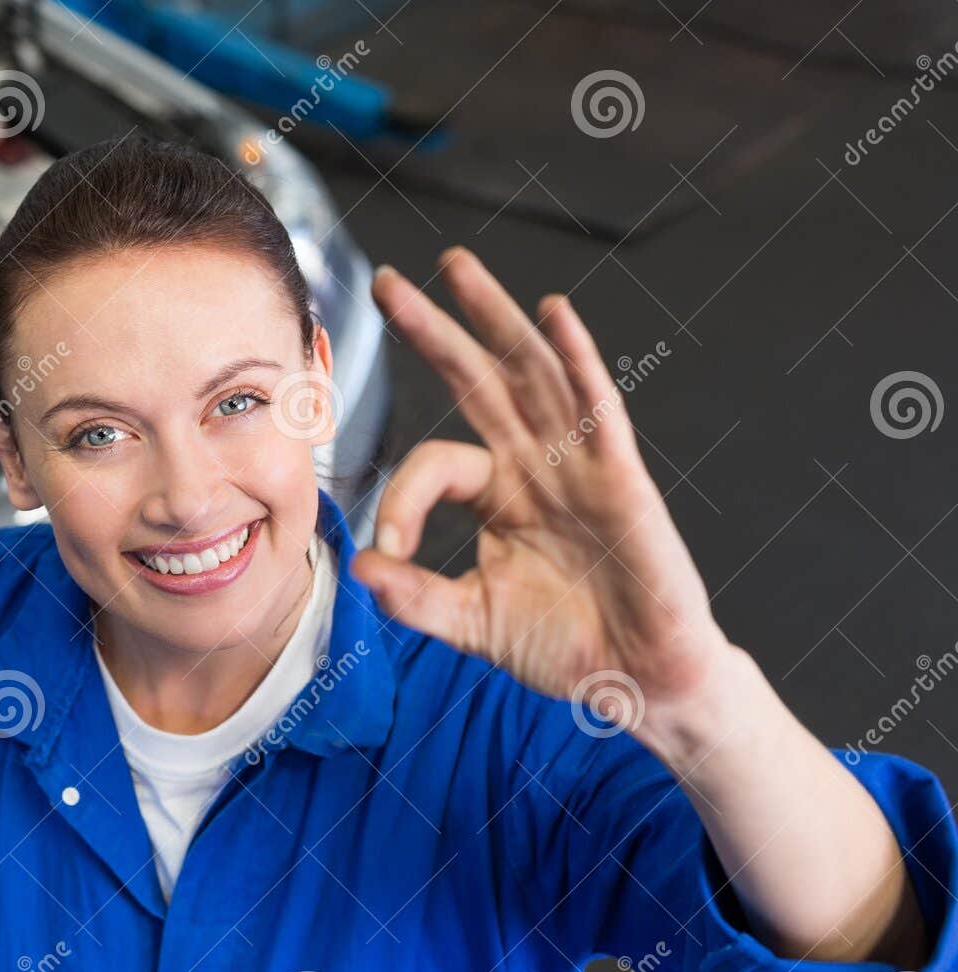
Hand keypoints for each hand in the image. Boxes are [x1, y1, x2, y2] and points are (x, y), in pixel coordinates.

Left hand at [351, 247, 736, 755]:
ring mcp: (579, 464)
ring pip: (532, 373)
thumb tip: (359, 567)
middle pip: (478, 381)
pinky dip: (578, 358)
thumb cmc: (563, 646)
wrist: (635, 681)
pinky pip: (597, 408)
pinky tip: (554, 313)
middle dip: (432, 330)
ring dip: (495, 317)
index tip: (390, 549)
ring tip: (455, 266)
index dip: (403, 498)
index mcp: (498, 495)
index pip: (435, 463)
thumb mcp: (472, 623)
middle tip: (385, 281)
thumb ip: (415, 597)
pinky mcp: (622, 477)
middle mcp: (535, 465)